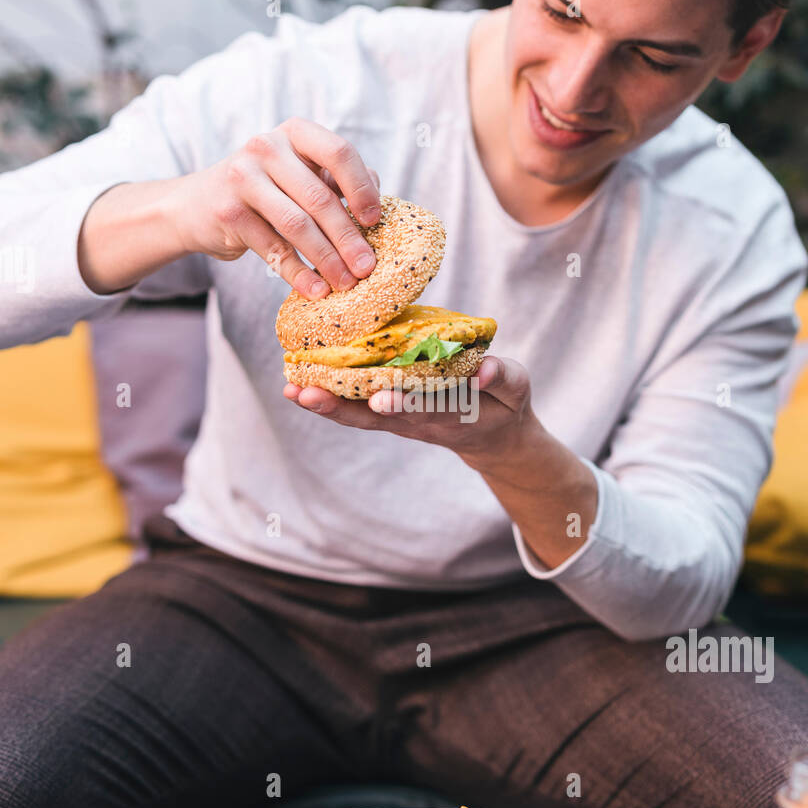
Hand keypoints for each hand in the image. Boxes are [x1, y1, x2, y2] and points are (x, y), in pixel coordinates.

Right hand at [177, 117, 381, 297]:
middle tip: (367, 267)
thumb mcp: (299, 173)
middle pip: (319, 197)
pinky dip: (298, 274)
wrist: (195, 205)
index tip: (374, 221)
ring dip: (327, 259)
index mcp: (295, 133)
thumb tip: (376, 206)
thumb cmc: (265, 189)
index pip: (339, 153)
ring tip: (346, 283)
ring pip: (297, 225)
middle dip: (348, 238)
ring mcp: (242, 178)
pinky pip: (273, 249)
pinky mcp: (228, 213)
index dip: (362, 188)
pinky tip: (316, 290)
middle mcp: (266, 147)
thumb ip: (336, 181)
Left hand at [283, 355, 537, 472]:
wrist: (493, 438)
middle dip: (339, 407)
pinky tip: (299, 388)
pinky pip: (355, 412)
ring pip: (357, 417)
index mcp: (449, 414)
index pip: (420, 408)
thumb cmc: (504, 405)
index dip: (401, 404)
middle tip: (304, 395)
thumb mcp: (516, 390)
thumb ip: (503, 378)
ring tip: (291, 391)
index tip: (379, 399)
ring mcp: (400, 421)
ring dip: (324, 405)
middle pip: (373, 417)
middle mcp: (416, 421)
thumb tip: (485, 369)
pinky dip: (328, 400)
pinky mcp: (389, 415)